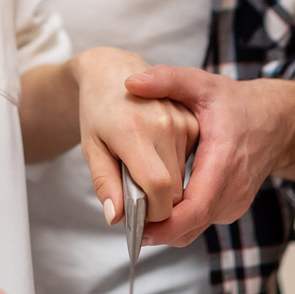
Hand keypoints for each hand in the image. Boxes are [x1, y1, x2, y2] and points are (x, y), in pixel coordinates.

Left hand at [71, 47, 198, 223]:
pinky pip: (201, 178)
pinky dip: (188, 194)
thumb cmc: (99, 107)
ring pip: (197, 193)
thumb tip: (115, 217)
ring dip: (179, 210)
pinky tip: (167, 183)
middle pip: (182, 197)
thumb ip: (104, 179)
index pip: (158, 186)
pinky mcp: (203, 132)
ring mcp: (193, 128)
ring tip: (152, 197)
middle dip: (165, 218)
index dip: (153, 215)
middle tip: (142, 218)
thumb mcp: (91, 142)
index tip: (138, 225)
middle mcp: (173, 127)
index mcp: (140, 129)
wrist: (116, 68)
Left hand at [123, 66, 294, 246]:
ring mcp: (234, 203)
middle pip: (189, 227)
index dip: (165, 224)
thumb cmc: (237, 104)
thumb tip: (130, 82)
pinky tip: (157, 203)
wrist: (277, 121)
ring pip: (192, 229)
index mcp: (224, 162)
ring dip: (164, 227)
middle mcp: (233, 190)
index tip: (136, 226)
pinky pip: (199, 223)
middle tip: (124, 222)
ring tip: (134, 212)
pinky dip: (177, 221)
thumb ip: (168, 80)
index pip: (195, 208)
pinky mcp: (231, 208)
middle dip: (155, 230)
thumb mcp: (202, 84)